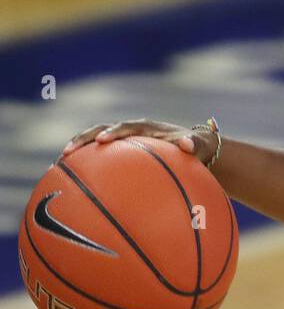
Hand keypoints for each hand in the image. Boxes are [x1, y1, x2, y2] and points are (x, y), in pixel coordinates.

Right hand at [61, 118, 217, 165]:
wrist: (194, 149)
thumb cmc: (197, 148)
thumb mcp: (200, 145)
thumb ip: (195, 143)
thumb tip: (188, 145)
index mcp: (147, 127)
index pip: (126, 127)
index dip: (113, 132)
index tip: (102, 141)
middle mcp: (130, 131)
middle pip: (100, 130)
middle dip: (83, 139)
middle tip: (67, 153)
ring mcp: (123, 142)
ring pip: (94, 143)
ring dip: (77, 150)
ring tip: (58, 165)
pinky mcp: (119, 153)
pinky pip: (99, 158)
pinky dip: (85, 164)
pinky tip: (70, 181)